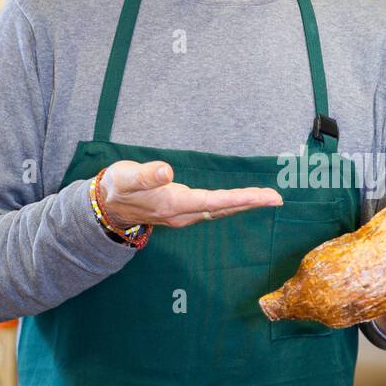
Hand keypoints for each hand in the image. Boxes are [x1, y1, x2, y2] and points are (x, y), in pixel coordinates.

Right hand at [99, 160, 282, 229]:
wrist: (107, 207)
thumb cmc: (117, 187)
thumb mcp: (126, 177)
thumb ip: (146, 175)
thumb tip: (166, 170)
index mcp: (173, 204)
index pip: (213, 202)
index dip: (238, 199)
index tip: (262, 197)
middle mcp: (183, 214)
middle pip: (223, 209)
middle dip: (251, 204)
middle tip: (277, 198)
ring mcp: (184, 216)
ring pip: (221, 211)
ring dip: (245, 205)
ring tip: (270, 199)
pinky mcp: (184, 212)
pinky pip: (215, 210)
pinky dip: (233, 205)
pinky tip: (244, 201)